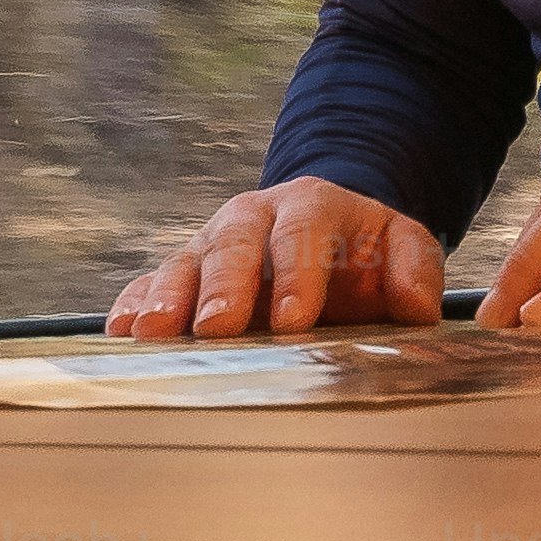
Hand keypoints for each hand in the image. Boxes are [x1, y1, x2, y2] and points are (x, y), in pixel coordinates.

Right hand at [108, 180, 447, 340]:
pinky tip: (122, 331)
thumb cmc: (363, 250)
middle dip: (224, 287)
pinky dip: (135, 303)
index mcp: (311, 208)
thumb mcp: (402, 245)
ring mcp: (211, 244)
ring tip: (155, 333)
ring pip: (184, 263)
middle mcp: (252, 220)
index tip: (293, 322)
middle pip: (234, 245)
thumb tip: (417, 308)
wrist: (323, 230)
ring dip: (169, 298)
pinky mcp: (183, 271)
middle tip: (218, 328)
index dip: (297, 277)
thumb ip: (415, 270)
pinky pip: (151, 282)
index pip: (303, 235)